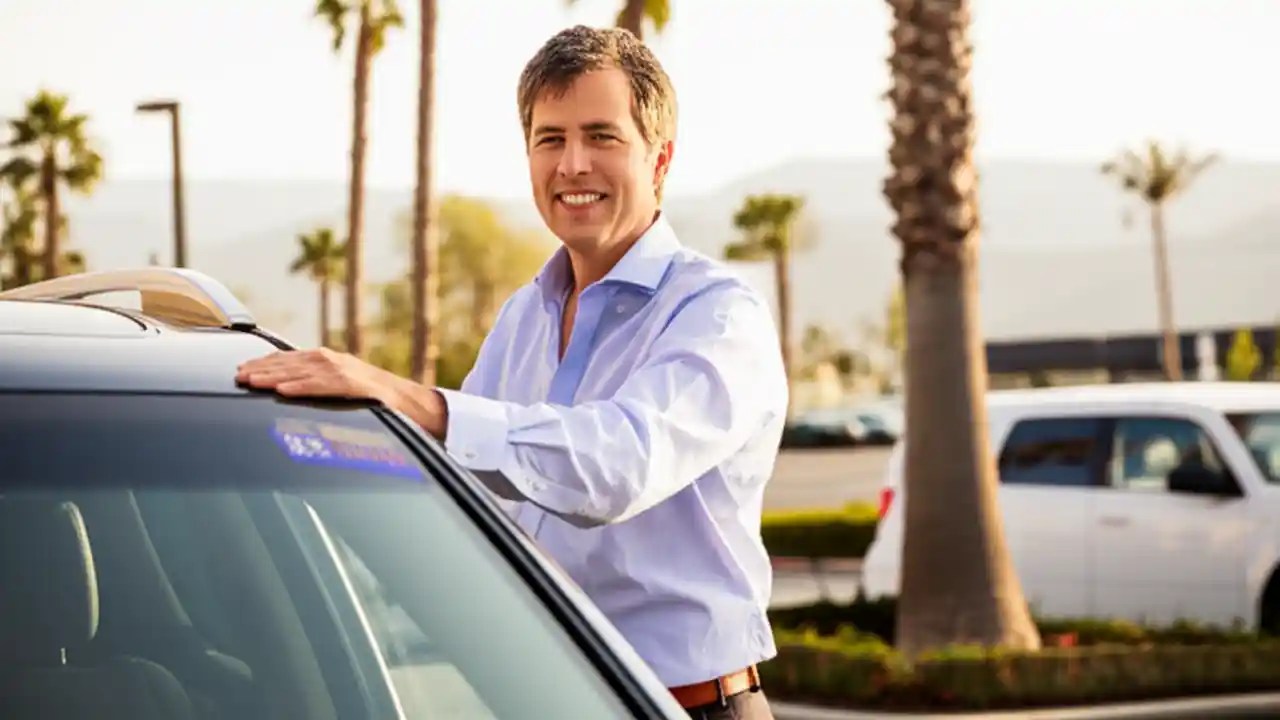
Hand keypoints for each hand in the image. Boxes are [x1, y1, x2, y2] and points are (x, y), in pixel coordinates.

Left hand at [236, 348, 395, 404]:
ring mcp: (345, 372)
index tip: (243, 369)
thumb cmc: (379, 401)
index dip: (266, 363)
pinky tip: (282, 391)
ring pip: (302, 372)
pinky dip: (301, 387)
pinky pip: (323, 386)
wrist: (414, 404)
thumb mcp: (346, 389)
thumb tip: (293, 391)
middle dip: (262, 369)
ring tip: (251, 381)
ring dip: (274, 376)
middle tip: (238, 376)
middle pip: (291, 362)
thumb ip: (322, 386)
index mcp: (331, 361)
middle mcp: (335, 361)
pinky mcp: (354, 386)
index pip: (291, 358)